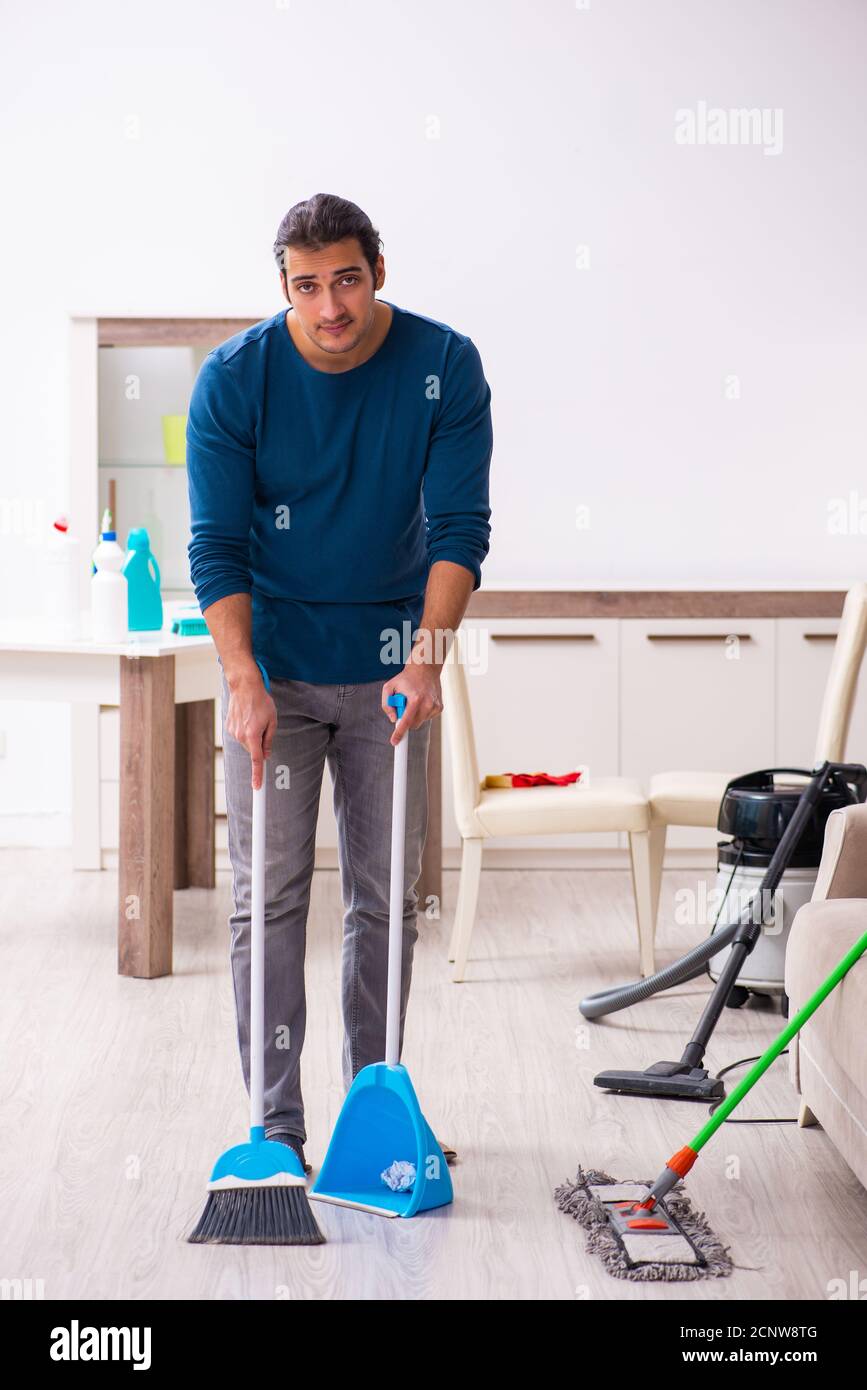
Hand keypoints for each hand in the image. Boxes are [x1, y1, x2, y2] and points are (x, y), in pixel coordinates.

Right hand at [225, 668, 276, 788]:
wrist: (244, 687)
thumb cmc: (261, 702)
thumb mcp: (272, 721)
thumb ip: (269, 740)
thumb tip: (266, 754)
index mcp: (253, 736)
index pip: (256, 761)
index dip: (258, 775)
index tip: (257, 787)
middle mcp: (240, 736)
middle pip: (252, 750)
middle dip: (259, 744)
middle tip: (263, 727)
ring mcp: (233, 732)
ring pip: (246, 743)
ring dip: (252, 736)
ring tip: (254, 719)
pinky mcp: (228, 727)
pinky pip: (239, 735)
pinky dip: (245, 730)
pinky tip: (247, 718)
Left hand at [382, 662, 442, 745]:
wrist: (425, 668)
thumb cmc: (405, 678)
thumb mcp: (389, 687)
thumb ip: (386, 704)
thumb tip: (393, 719)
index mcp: (415, 699)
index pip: (406, 721)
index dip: (399, 733)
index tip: (394, 742)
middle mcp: (428, 704)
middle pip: (413, 725)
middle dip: (406, 720)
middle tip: (403, 706)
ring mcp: (435, 706)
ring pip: (420, 722)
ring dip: (414, 715)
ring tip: (414, 700)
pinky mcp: (439, 707)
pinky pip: (427, 718)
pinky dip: (422, 713)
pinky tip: (422, 701)